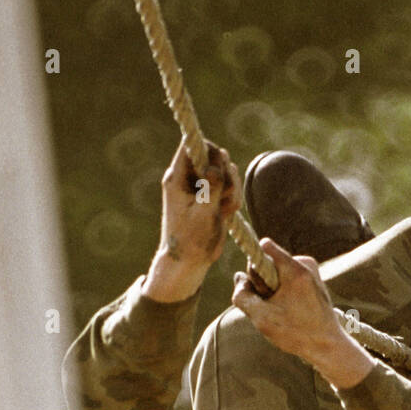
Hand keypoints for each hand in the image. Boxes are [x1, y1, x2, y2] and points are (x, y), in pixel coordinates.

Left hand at [143, 138, 241, 302]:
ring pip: (225, 173)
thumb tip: (218, 157)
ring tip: (226, 209)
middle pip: (214, 157)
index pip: (192, 146)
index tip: (221, 168)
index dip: (210, 150)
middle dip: (227, 174)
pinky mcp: (210, 200)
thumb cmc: (191, 240)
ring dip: (232, 189)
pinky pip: (228, 189)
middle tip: (227, 194)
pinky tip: (226, 214)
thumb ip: (212, 184)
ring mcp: (200, 189)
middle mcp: (188, 179)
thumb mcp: (203, 212)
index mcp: (178, 178)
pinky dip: (232, 200)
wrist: (188, 263)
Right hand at [232, 239, 374, 388]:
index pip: (264, 248)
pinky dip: (283, 293)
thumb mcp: (261, 317)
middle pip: (270, 262)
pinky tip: (290, 311)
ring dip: (273, 291)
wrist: (328, 346)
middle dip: (264, 283)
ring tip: (284, 311)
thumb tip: (238, 277)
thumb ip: (242, 296)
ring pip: (278, 273)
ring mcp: (312, 271)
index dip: (255, 269)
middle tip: (274, 307)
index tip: (262, 290)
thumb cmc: (296, 333)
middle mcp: (306, 263)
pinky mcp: (313, 280)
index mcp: (296, 268)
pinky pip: (287, 279)